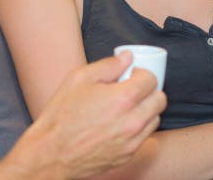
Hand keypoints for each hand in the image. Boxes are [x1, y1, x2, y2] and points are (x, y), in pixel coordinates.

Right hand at [21, 52, 166, 178]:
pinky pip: (145, 136)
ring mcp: (133, 141)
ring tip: (124, 107)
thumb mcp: (78, 79)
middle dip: (148, 90)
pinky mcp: (129, 155)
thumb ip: (108, 65)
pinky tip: (119, 123)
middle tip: (131, 89)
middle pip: (160, 99)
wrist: (52, 153)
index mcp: (123, 99)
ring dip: (146, 109)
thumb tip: (127, 58)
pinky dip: (138, 127)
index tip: (130, 75)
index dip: (141, 73)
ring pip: (155, 118)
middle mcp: (133, 121)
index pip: (151, 79)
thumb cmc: (62, 115)